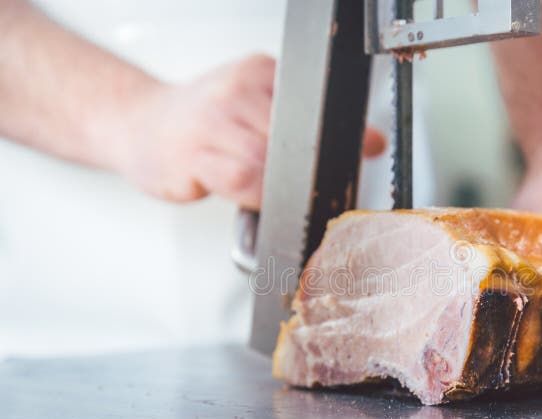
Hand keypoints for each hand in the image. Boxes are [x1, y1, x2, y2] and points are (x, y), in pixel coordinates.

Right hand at [113, 54, 385, 209]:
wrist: (140, 125)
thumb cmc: (203, 123)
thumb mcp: (259, 107)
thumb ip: (311, 126)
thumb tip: (374, 142)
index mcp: (259, 72)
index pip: (315, 107)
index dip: (337, 140)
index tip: (354, 155)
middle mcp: (235, 90)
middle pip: (295, 138)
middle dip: (308, 168)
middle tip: (306, 185)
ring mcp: (211, 121)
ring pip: (269, 160)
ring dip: (279, 186)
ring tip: (270, 191)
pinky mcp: (192, 156)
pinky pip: (239, 180)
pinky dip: (255, 196)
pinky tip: (248, 195)